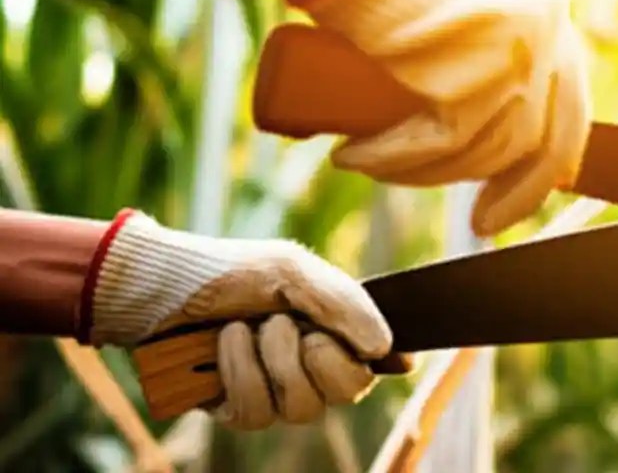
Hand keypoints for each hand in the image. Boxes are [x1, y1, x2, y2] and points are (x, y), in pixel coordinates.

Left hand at [81, 210, 391, 430]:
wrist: (164, 286)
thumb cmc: (232, 272)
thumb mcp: (294, 273)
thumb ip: (345, 305)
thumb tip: (383, 349)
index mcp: (335, 328)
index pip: (379, 359)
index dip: (384, 359)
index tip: (376, 350)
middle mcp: (312, 365)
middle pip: (349, 390)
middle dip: (322, 357)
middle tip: (292, 326)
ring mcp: (277, 392)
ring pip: (304, 408)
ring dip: (273, 361)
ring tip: (248, 328)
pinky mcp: (239, 411)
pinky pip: (258, 413)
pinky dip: (240, 372)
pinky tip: (224, 343)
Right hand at [293, 0, 591, 236]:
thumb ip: (475, 17)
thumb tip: (472, 84)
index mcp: (547, 2)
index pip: (568, 96)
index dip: (549, 151)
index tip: (520, 183)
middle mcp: (545, 28)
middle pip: (546, 136)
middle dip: (519, 191)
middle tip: (484, 224)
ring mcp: (513, 55)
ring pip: (486, 149)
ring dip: (424, 175)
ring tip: (366, 161)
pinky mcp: (468, 77)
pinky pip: (440, 145)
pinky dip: (394, 163)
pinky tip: (357, 159)